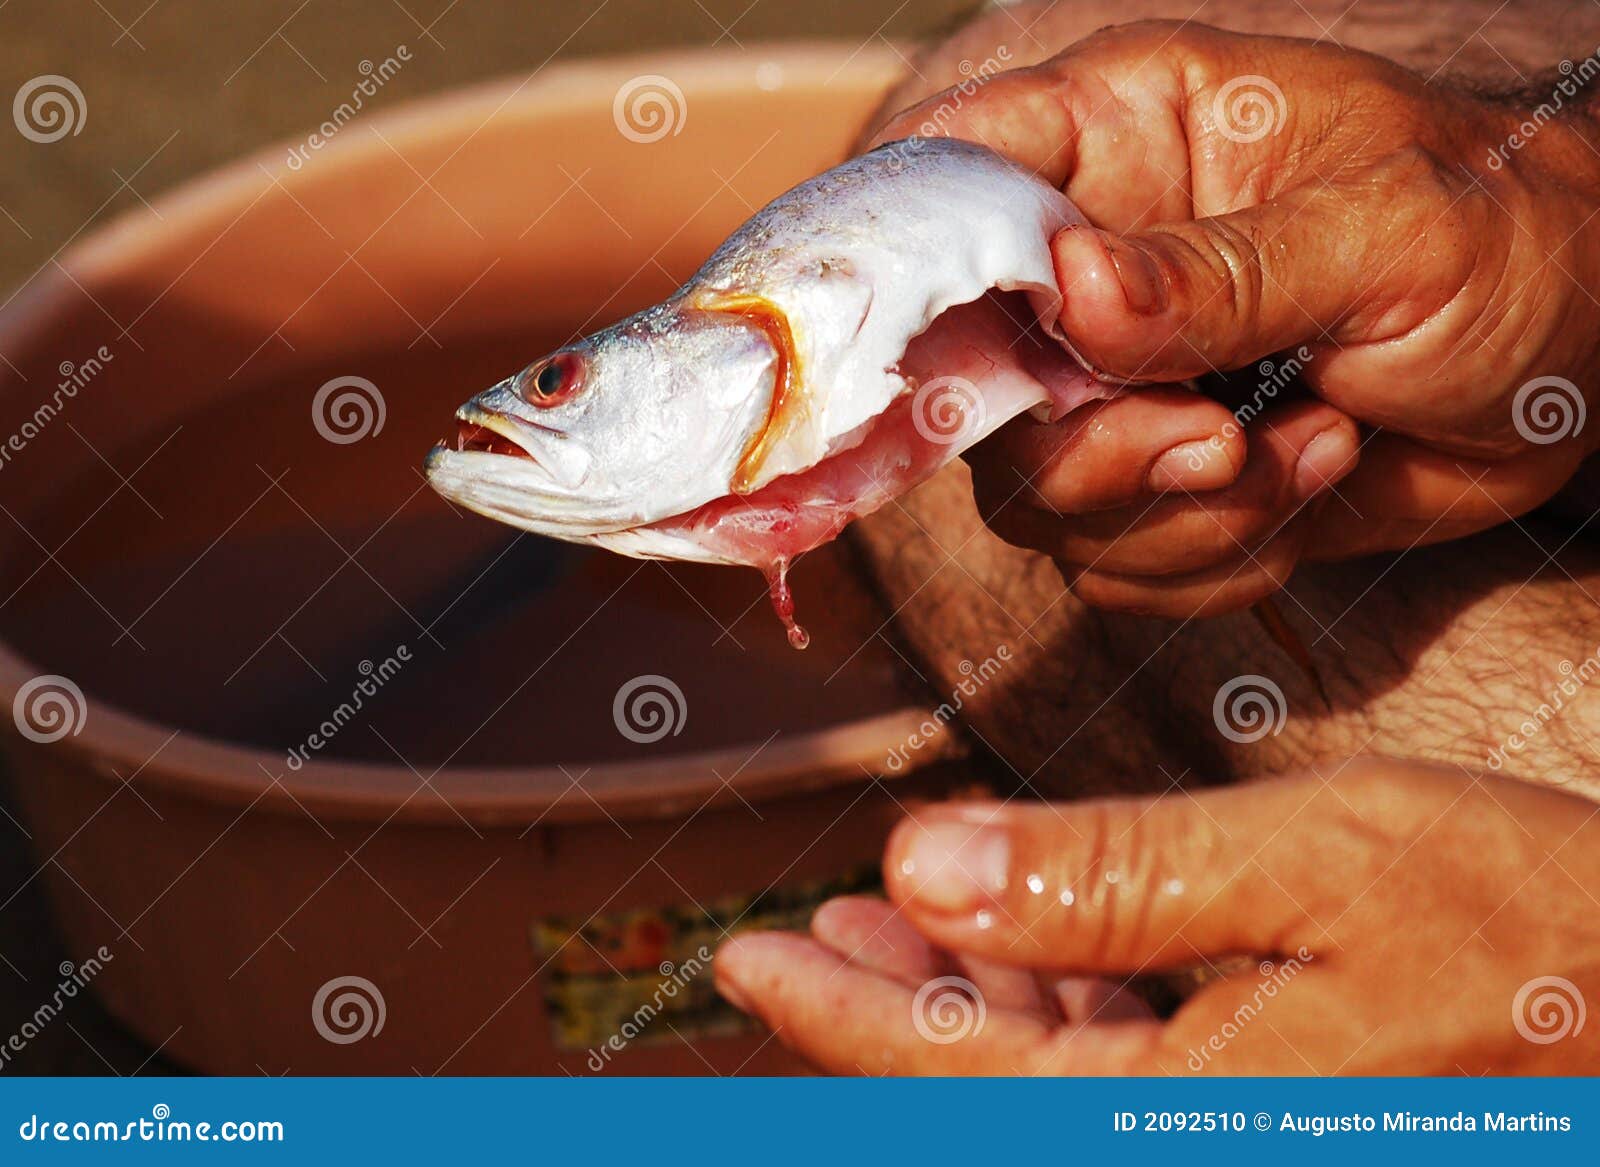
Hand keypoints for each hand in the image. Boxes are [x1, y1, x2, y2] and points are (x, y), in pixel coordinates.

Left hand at [714, 758, 1599, 1072]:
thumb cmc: (1532, 928)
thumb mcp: (1313, 863)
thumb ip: (1111, 874)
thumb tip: (923, 864)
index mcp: (1185, 1119)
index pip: (951, 1082)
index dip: (834, 1018)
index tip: (745, 962)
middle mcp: (1201, 1141)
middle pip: (982, 1101)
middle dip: (887, 1014)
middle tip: (813, 933)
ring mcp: (1239, 1133)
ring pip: (1047, 1088)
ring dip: (967, 1002)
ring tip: (898, 918)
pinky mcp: (1279, 1112)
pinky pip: (1128, 1077)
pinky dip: (1060, 1007)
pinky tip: (1032, 942)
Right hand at [872, 22, 1599, 616]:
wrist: (1594, 360)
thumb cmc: (1514, 231)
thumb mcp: (1390, 230)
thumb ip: (1223, 269)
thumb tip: (1071, 296)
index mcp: (1123, 138)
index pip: (949, 170)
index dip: (914, 259)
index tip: (970, 351)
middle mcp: (1089, 266)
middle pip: (969, 384)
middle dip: (1089, 448)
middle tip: (1212, 440)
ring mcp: (1114, 385)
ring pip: (1034, 499)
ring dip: (1176, 510)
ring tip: (1310, 448)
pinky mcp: (1157, 484)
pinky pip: (1114, 564)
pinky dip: (1213, 557)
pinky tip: (1311, 480)